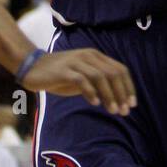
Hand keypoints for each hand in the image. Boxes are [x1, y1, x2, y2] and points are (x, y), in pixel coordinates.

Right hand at [22, 48, 136, 114]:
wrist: (34, 67)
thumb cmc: (61, 75)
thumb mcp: (83, 78)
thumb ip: (99, 84)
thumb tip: (118, 100)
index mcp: (96, 56)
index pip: (120, 69)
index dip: (128, 87)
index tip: (132, 104)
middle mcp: (88, 56)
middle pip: (112, 73)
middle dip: (121, 93)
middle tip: (124, 111)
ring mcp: (76, 61)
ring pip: (99, 76)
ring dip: (109, 94)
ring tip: (113, 110)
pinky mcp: (63, 70)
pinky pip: (81, 80)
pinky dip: (90, 91)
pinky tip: (94, 103)